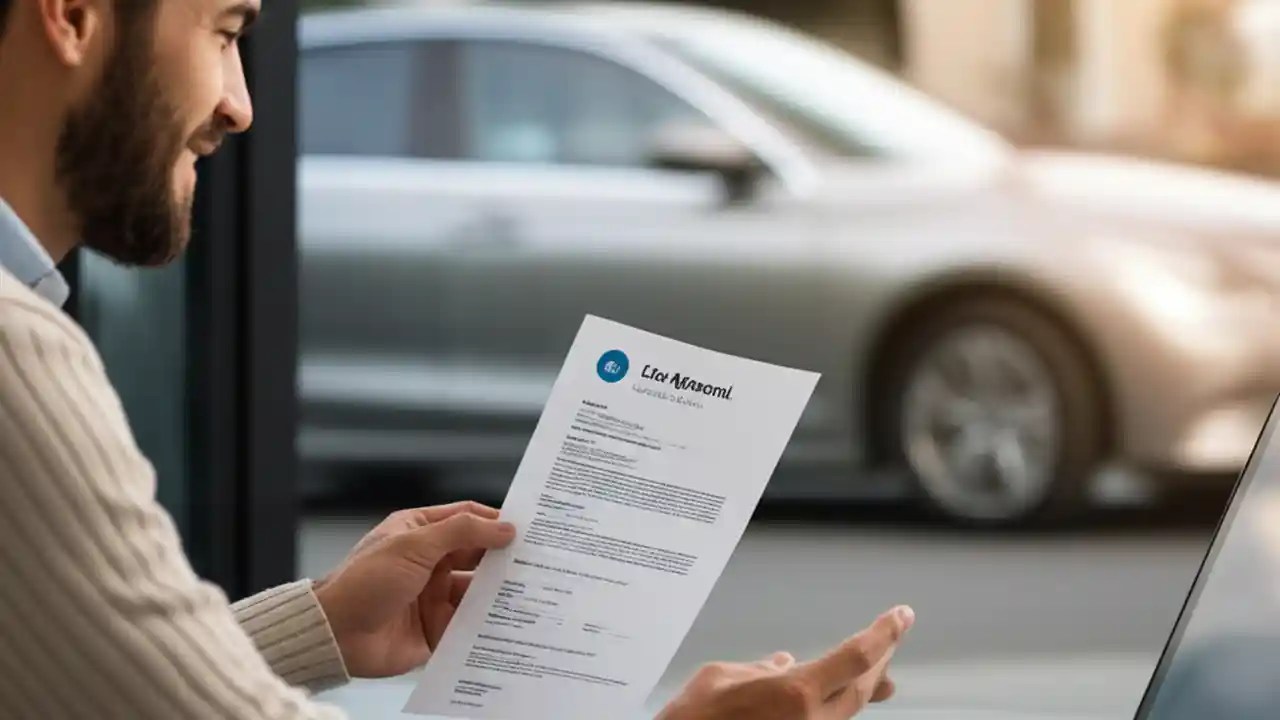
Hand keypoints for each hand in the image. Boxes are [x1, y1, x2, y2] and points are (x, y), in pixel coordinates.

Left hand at [312, 501, 514, 677]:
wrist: (335, 636)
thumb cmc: (364, 582)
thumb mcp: (414, 546)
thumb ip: (462, 533)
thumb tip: (505, 526)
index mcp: (420, 532)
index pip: (466, 518)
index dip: (496, 519)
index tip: (529, 526)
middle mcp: (430, 562)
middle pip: (477, 554)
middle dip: (504, 557)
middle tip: (540, 559)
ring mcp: (433, 594)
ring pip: (477, 590)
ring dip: (499, 591)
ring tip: (534, 590)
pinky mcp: (437, 627)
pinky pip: (469, 622)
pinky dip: (488, 621)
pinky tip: (512, 620)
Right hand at [657, 606, 913, 719]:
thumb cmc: (694, 718)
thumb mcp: (724, 676)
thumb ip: (761, 669)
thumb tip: (783, 664)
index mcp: (795, 693)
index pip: (857, 656)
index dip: (886, 633)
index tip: (901, 615)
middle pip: (864, 684)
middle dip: (882, 655)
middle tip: (894, 633)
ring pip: (851, 709)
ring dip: (868, 683)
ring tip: (882, 665)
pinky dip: (842, 703)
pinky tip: (840, 693)